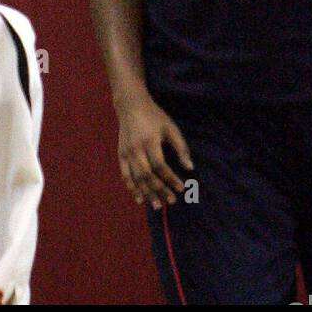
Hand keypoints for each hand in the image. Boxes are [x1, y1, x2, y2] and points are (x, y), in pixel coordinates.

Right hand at [117, 94, 192, 209]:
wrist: (130, 105)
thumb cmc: (154, 116)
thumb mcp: (170, 128)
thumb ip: (181, 147)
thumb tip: (190, 168)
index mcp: (150, 141)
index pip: (160, 166)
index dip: (170, 179)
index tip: (181, 188)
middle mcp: (136, 148)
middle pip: (147, 175)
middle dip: (160, 189)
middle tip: (172, 201)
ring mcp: (127, 152)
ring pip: (136, 177)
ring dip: (147, 193)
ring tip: (157, 206)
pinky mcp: (121, 154)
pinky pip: (125, 174)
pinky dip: (131, 187)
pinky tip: (139, 198)